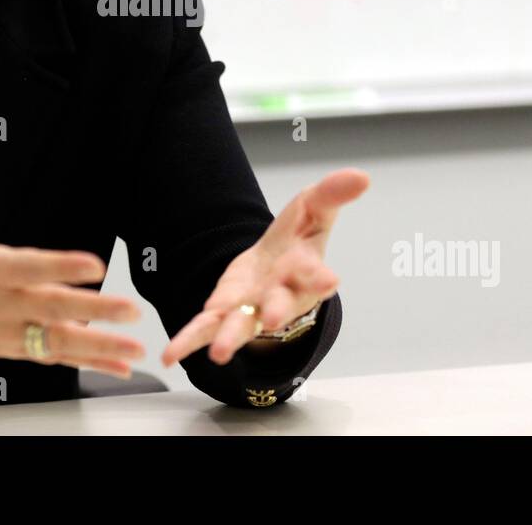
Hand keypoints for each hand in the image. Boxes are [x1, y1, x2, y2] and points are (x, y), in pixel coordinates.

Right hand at [0, 156, 145, 377]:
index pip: (28, 267)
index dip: (61, 266)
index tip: (94, 265)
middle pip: (51, 309)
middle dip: (95, 312)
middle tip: (132, 311)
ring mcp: (4, 331)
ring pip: (56, 341)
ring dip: (99, 347)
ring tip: (136, 348)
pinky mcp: (6, 349)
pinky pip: (50, 357)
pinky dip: (85, 362)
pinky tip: (117, 364)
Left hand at [160, 168, 368, 368]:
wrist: (274, 263)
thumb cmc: (297, 240)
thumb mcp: (314, 208)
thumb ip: (333, 194)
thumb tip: (361, 176)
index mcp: (305, 270)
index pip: (315, 274)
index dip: (321, 277)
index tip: (330, 280)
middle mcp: (281, 295)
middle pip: (280, 305)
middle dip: (278, 311)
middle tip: (275, 319)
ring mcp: (252, 307)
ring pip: (243, 324)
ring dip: (232, 338)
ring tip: (220, 354)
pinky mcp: (225, 310)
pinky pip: (205, 328)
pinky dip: (188, 340)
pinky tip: (169, 355)